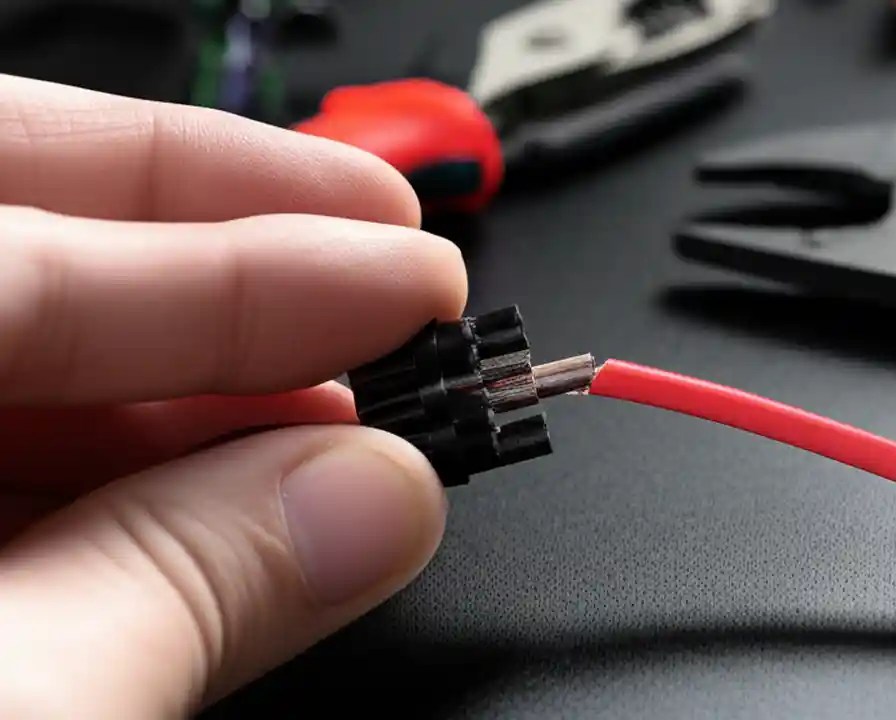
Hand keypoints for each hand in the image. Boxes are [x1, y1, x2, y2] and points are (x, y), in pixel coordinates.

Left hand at [0, 75, 465, 716]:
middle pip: (22, 264)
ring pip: (16, 369)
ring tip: (348, 428)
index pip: (21, 250)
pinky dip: (126, 492)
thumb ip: (181, 592)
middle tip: (396, 301)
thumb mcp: (14, 713)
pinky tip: (243, 507)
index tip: (413, 274)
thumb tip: (373, 501)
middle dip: (233, 282)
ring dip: (204, 398)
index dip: (244, 251)